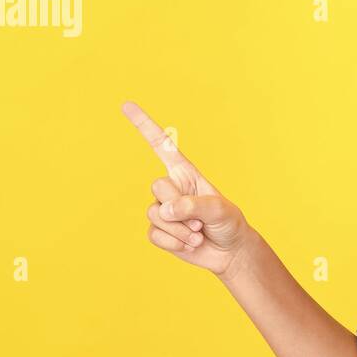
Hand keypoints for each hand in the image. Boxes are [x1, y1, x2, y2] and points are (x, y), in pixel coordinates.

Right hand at [121, 101, 256, 277]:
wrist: (229, 252)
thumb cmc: (228, 223)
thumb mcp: (219, 209)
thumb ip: (193, 205)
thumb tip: (166, 210)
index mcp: (185, 173)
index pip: (161, 145)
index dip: (144, 125)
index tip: (126, 105)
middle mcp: (171, 188)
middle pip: (157, 187)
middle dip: (181, 206)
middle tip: (201, 220)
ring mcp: (163, 210)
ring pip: (155, 214)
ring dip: (180, 229)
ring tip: (198, 233)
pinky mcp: (159, 231)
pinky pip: (155, 234)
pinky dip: (175, 243)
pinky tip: (190, 244)